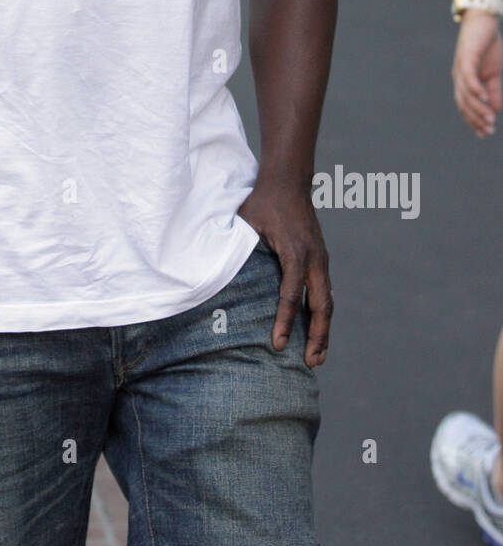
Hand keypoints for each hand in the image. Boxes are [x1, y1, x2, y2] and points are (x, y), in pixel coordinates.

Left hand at [237, 182, 332, 367]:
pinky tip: (317, 331)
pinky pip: (325, 292)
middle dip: (317, 336)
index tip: (278, 345)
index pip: (291, 295)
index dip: (284, 321)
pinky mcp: (321, 260)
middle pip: (321, 305)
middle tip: (311, 363)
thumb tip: (217, 274)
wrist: (288, 182)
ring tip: (318, 357)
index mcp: (296, 252)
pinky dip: (322, 314)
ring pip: (328, 301)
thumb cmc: (263, 203)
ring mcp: (321, 259)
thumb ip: (238, 249)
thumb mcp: (247, 224)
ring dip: (324, 330)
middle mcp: (314, 258)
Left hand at [452, 8, 502, 135]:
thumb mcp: (494, 73)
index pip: (465, 106)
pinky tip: (482, 97)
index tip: (485, 133)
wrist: (483, 20)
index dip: (473, 120)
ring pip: (466, 93)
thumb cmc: (488, 46)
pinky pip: (468, 76)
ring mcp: (460, 67)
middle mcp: (458, 77)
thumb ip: (493, 91)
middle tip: (488, 130)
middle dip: (475, 119)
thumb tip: (494, 110)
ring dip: (477, 107)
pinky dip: (474, 88)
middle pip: (463, 103)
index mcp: (464, 82)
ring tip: (489, 119)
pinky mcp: (465, 57)